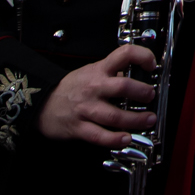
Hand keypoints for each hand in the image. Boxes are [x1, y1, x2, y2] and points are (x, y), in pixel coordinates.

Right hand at [37, 44, 157, 146]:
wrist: (42, 103)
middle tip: (151, 96)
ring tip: (149, 120)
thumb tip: (136, 73)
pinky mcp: (79, 128)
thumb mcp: (91, 72)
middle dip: (142, 92)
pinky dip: (115, 139)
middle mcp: (94, 88)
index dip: (142, 56)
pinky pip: (99, 135)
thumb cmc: (71, 88)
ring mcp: (86, 108)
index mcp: (99, 70)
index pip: (123, 54)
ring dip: (136, 120)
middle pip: (122, 86)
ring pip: (114, 115)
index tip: (152, 64)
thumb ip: (113, 73)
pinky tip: (126, 139)